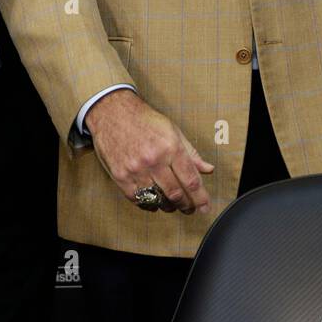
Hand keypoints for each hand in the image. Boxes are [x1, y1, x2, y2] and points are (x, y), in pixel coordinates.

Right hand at [85, 90, 213, 213]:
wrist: (113, 112)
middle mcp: (154, 160)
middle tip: (190, 208)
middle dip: (186, 205)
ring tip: (173, 205)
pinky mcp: (121, 176)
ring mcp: (136, 169)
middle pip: (175, 193)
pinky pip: (138, 199)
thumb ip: (191, 153)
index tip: (205, 206)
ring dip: (168, 206)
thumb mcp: (173, 130)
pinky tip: (154, 202)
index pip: (190, 180)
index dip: (200, 197)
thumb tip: (207, 169)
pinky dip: (148, 204)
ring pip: (157, 199)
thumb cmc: (144, 120)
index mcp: (170, 147)